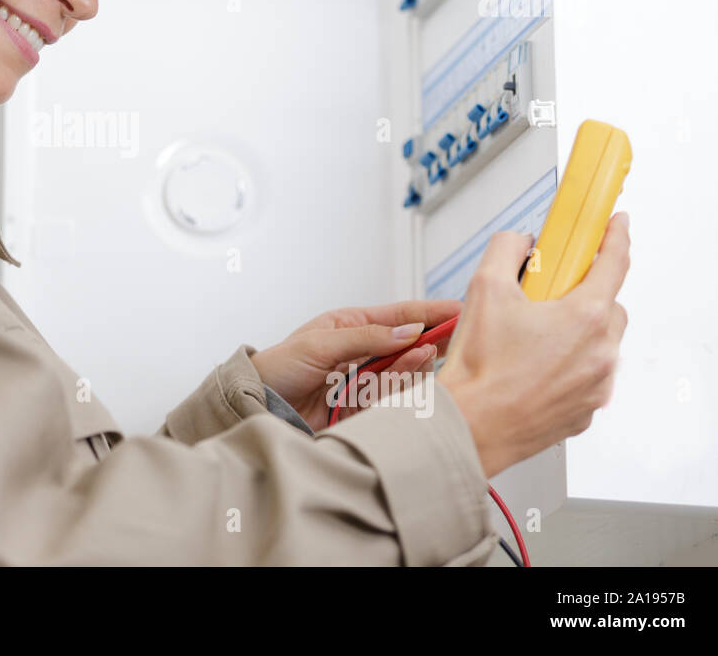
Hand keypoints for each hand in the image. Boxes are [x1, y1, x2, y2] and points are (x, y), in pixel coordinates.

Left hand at [248, 299, 464, 430]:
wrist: (257, 406)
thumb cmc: (278, 368)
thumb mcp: (320, 345)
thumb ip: (367, 338)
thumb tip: (409, 331)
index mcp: (350, 325)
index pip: (398, 316)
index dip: (430, 313)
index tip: (459, 311)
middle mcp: (361, 350)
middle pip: (408, 343)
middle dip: (433, 337)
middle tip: (459, 334)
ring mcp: (364, 378)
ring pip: (403, 369)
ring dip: (416, 361)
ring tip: (428, 352)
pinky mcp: (363, 405)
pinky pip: (391, 395)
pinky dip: (403, 386)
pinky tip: (412, 375)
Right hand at [437, 212, 630, 476]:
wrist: (470, 426)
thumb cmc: (479, 368)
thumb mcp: (483, 289)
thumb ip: (505, 250)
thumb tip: (518, 243)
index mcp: (586, 317)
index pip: (615, 263)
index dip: (617, 236)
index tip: (617, 224)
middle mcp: (601, 353)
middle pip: (609, 307)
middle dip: (584, 295)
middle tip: (548, 294)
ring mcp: (597, 386)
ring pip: (598, 345)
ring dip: (575, 334)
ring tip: (530, 339)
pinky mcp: (584, 412)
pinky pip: (586, 378)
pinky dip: (567, 367)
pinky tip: (530, 368)